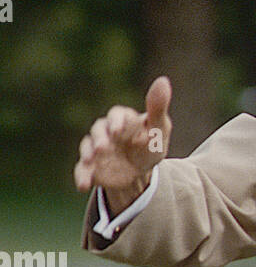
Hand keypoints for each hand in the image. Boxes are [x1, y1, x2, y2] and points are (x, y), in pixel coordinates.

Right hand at [74, 76, 172, 214]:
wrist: (141, 171)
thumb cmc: (151, 144)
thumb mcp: (159, 128)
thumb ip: (158, 107)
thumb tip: (163, 81)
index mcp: (122, 119)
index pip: (117, 114)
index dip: (116, 121)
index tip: (119, 130)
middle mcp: (105, 131)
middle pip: (98, 130)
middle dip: (99, 138)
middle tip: (102, 147)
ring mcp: (96, 149)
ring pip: (87, 148)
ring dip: (87, 155)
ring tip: (89, 161)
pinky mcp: (91, 167)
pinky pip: (83, 170)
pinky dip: (81, 176)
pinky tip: (83, 185)